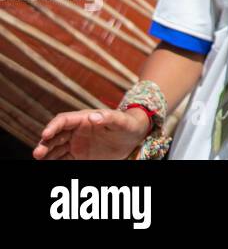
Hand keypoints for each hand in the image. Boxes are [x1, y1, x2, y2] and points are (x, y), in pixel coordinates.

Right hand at [33, 108, 150, 159]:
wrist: (134, 136)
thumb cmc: (128, 124)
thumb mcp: (120, 121)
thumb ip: (108, 118)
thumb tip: (93, 116)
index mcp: (83, 118)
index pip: (63, 120)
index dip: (53, 126)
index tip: (45, 134)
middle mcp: (76, 130)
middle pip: (55, 136)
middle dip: (45, 143)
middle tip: (37, 154)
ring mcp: (76, 143)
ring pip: (56, 149)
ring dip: (47, 154)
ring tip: (39, 160)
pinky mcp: (79, 155)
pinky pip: (63, 159)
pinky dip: (54, 162)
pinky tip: (48, 165)